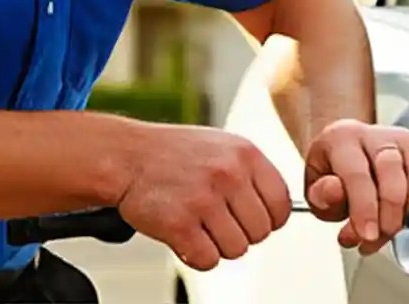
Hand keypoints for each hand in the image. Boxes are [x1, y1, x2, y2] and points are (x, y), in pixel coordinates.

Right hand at [114, 123, 290, 271]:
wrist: (126, 156)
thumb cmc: (175, 154)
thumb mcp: (223, 147)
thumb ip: (253, 174)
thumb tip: (280, 210)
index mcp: (245, 154)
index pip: (282, 206)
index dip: (268, 220)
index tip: (249, 218)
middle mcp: (228, 174)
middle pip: (261, 233)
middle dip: (240, 234)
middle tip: (216, 221)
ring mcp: (203, 199)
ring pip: (236, 250)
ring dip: (217, 245)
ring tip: (198, 225)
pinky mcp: (179, 224)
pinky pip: (207, 260)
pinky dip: (195, 255)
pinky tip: (183, 234)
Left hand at [303, 120, 408, 254]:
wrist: (343, 154)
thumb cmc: (330, 175)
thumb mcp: (314, 190)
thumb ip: (321, 195)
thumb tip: (334, 192)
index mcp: (340, 139)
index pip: (356, 173)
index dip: (364, 208)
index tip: (366, 235)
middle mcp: (371, 134)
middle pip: (390, 171)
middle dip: (387, 213)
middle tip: (375, 238)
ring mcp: (397, 140)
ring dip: (401, 216)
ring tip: (382, 234)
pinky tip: (395, 221)